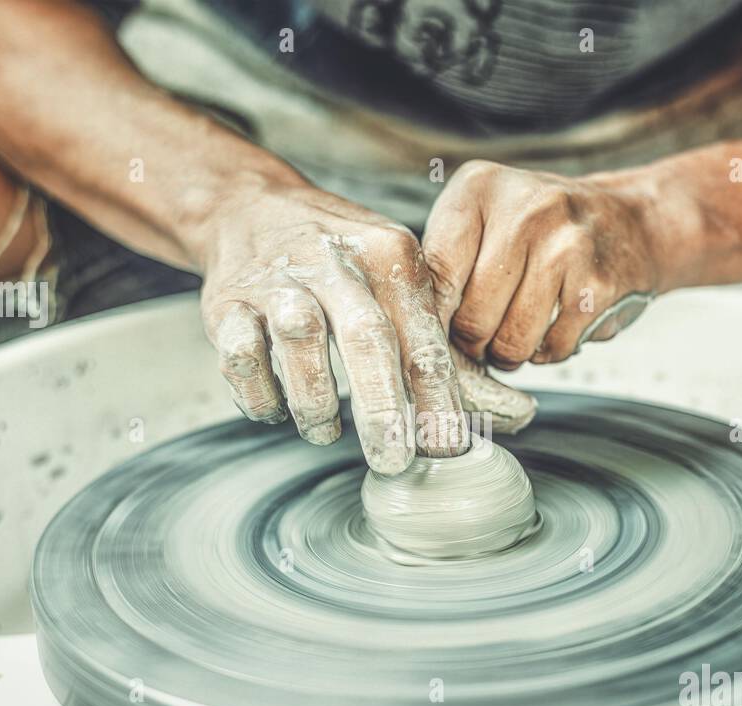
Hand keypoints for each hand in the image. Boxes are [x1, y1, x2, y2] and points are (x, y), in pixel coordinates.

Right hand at [199, 182, 468, 473]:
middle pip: (366, 336)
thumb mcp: (399, 284)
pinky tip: (277, 410)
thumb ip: (445, 351)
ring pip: (299, 340)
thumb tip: (516, 415)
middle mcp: (334, 262)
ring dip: (315, 401)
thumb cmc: (342, 263)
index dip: (438, 398)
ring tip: (325, 432)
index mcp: (390, 255)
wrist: (248, 209)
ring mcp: (276, 280)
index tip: (447, 447)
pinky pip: (240, 355)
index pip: (423, 336)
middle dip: (383, 408)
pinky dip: (261, 394)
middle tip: (393, 461)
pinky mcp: (225, 303)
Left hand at [423, 161, 661, 368]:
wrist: (628, 222)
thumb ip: (443, 261)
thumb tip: (416, 328)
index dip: (432, 316)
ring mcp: (566, 248)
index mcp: (480, 187)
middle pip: (470, 317)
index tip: (437, 328)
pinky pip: (550, 350)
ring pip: (510, 342)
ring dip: (507, 353)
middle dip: (472, 341)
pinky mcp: (597, 287)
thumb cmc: (538, 228)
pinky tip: (550, 325)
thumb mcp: (482, 218)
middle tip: (481, 334)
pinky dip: (545, 352)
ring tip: (512, 332)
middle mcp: (525, 210)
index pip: (435, 275)